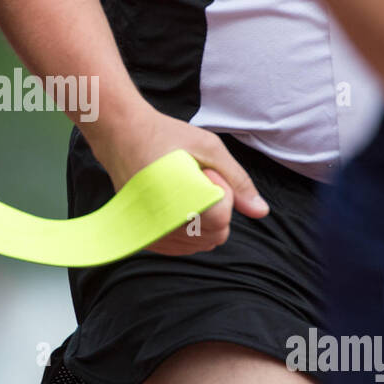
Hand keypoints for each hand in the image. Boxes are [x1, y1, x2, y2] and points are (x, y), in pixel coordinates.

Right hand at [84, 107, 267, 255]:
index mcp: (179, 202)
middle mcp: (162, 225)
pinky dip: (188, 230)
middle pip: (215, 235)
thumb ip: (238, 181)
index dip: (221, 191)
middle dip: (214, 208)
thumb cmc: (166, 136)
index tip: (204, 170)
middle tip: (193, 179)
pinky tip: (178, 206)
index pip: (222, 219)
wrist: (121, 136)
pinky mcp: (143, 238)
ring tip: (180, 189)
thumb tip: (261, 212)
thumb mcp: (210, 148)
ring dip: (201, 219)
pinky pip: (181, 247)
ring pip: (200, 244)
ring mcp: (150, 234)